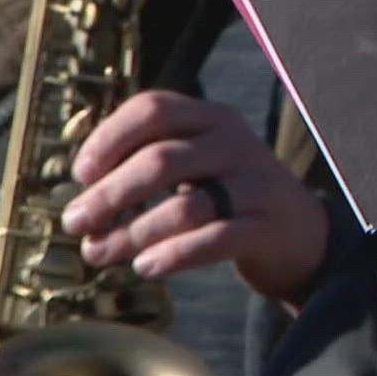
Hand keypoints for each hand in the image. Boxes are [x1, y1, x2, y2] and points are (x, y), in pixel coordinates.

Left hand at [59, 90, 329, 303]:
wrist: (301, 231)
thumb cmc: (230, 195)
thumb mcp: (198, 161)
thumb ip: (151, 162)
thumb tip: (81, 197)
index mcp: (212, 117)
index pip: (154, 108)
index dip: (109, 137)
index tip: (81, 174)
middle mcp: (235, 142)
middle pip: (162, 159)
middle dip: (110, 194)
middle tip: (75, 222)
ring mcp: (255, 184)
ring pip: (186, 206)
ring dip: (133, 232)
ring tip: (98, 253)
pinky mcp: (266, 226)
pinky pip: (215, 240)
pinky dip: (174, 255)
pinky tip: (145, 267)